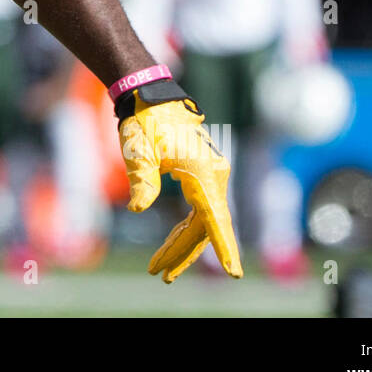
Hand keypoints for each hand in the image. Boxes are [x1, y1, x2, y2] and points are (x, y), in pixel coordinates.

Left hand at [119, 92, 242, 282]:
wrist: (151, 97)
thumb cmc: (145, 121)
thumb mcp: (139, 150)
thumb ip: (142, 180)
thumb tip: (138, 208)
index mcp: (203, 172)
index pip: (215, 218)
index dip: (224, 248)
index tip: (233, 273)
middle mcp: (214, 176)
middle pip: (204, 226)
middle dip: (182, 253)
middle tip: (158, 274)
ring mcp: (211, 176)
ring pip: (201, 221)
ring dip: (182, 244)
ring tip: (158, 268)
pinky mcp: (202, 176)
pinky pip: (198, 211)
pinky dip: (184, 229)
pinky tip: (170, 244)